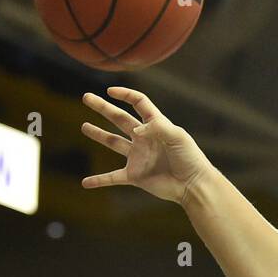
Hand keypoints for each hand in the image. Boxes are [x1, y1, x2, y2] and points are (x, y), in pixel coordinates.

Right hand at [81, 88, 213, 203]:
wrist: (193, 185)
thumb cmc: (190, 158)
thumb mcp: (178, 137)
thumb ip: (158, 128)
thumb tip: (136, 130)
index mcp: (156, 125)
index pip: (138, 103)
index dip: (125, 94)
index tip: (110, 91)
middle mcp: (144, 138)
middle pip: (119, 118)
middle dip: (103, 107)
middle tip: (86, 97)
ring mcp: (138, 157)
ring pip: (113, 143)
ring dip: (98, 134)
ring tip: (84, 126)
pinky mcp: (135, 176)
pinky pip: (113, 177)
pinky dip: (99, 181)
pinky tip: (85, 183)